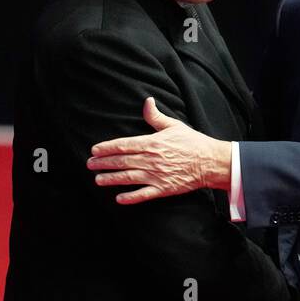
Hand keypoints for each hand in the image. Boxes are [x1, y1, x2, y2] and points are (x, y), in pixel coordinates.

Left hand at [87, 97, 231, 202]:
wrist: (210, 162)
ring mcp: (156, 175)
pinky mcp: (164, 188)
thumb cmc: (192, 142)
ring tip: (98, 180)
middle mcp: (151, 159)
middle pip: (122, 161)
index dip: (106, 148)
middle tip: (89, 165)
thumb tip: (147, 101)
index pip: (123, 144)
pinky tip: (118, 198)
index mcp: (152, 142)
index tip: (94, 150)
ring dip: (111, 179)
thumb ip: (155, 116)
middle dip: (103, 163)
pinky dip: (130, 197)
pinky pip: (143, 194)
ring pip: (128, 177)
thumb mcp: (173, 125)